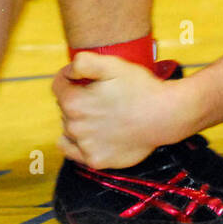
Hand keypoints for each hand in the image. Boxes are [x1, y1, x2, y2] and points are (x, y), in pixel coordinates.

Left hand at [52, 53, 189, 168]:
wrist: (164, 115)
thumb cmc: (139, 87)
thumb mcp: (112, 64)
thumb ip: (83, 62)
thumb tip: (68, 71)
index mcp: (73, 102)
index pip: (58, 85)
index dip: (70, 78)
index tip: (86, 78)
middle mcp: (73, 127)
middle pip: (65, 108)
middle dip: (77, 98)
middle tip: (101, 96)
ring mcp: (84, 146)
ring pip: (69, 128)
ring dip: (80, 120)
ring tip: (104, 115)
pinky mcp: (95, 161)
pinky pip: (74, 151)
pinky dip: (80, 142)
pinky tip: (97, 133)